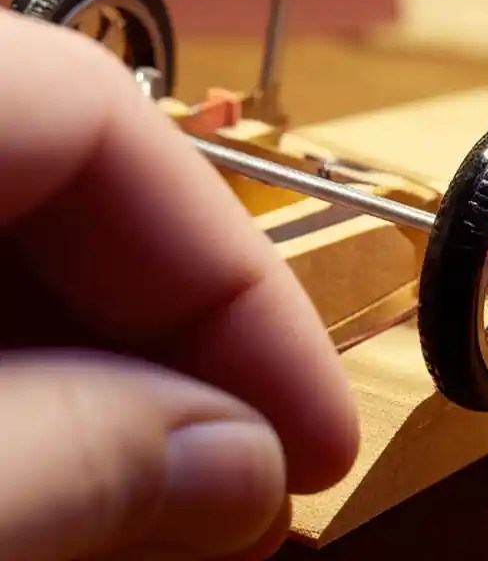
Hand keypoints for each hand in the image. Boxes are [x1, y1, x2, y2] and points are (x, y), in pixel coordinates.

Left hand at [0, 10, 358, 558]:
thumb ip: (70, 459)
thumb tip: (243, 462)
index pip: (102, 121)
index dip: (237, 282)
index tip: (315, 426)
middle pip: (66, 190)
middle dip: (179, 353)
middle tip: (243, 487)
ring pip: (7, 257)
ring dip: (104, 389)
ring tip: (160, 508)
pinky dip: (21, 399)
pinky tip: (53, 479)